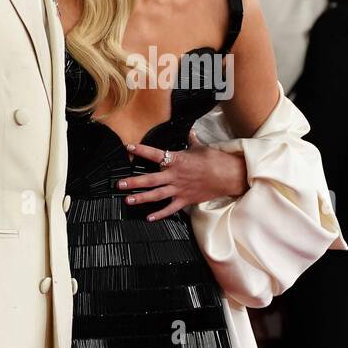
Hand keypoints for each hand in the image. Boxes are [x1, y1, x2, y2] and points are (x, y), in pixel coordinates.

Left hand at [119, 132, 247, 220]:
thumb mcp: (201, 147)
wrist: (228, 175)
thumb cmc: (215, 160)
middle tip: (119, 184)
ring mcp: (179, 189)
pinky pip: (170, 209)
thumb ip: (192, 139)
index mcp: (177, 160)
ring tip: (128, 200)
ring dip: (141, 198)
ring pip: (156, 195)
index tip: (129, 147)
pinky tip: (149, 217)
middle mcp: (175, 176)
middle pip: (150, 179)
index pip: (155, 154)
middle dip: (133, 182)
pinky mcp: (185, 200)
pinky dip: (160, 214)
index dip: (141, 150)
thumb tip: (190, 130)